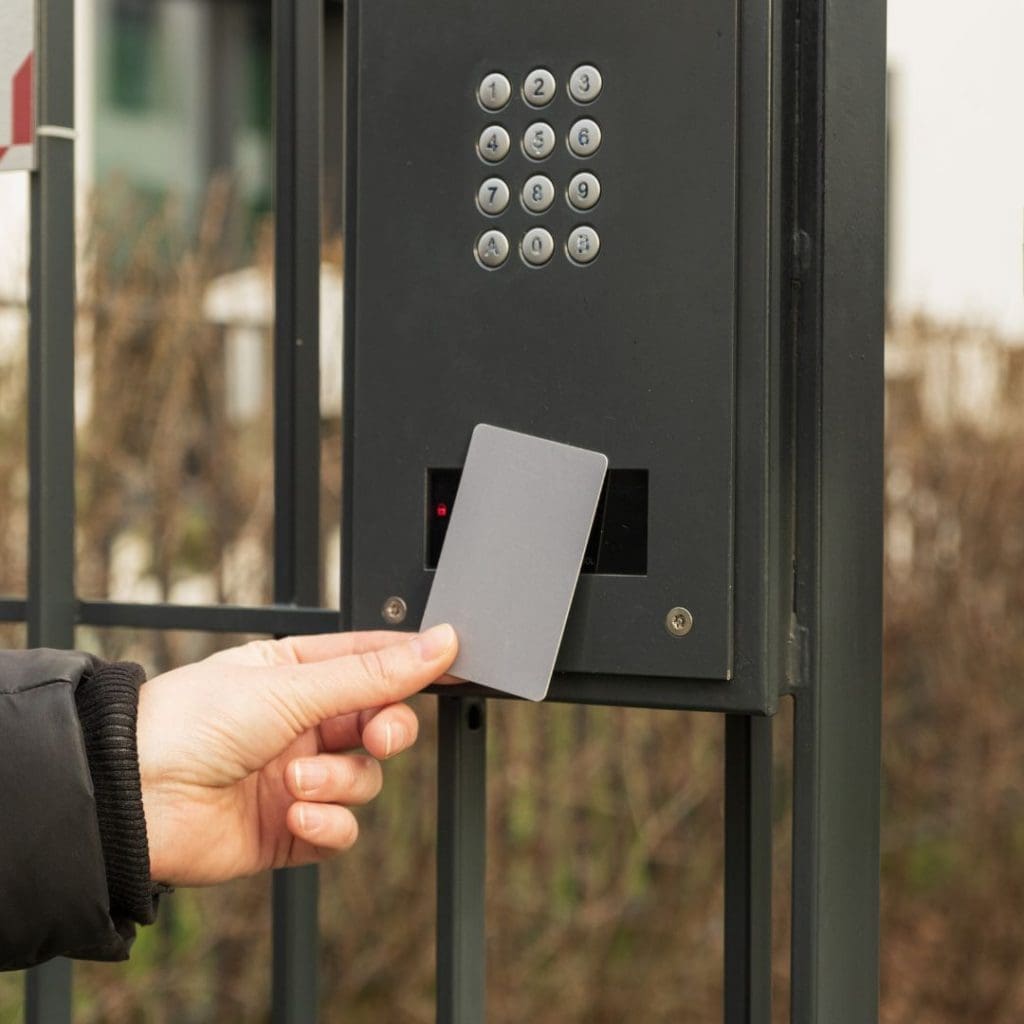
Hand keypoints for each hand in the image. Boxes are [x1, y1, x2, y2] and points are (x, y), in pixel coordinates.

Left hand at [135, 624, 457, 886]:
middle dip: (387, 730)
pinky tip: (297, 814)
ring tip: (296, 782)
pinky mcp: (290, 830)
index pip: (372, 661)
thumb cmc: (190, 722)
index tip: (454, 661)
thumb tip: (439, 644)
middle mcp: (302, 723)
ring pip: (364, 779)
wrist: (130, 799)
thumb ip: (372, 673)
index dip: (413, 663)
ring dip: (339, 782)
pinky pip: (340, 828)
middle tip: (381, 735)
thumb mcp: (291, 686)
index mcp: (297, 674)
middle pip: (379, 723)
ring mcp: (297, 777)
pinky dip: (328, 823)